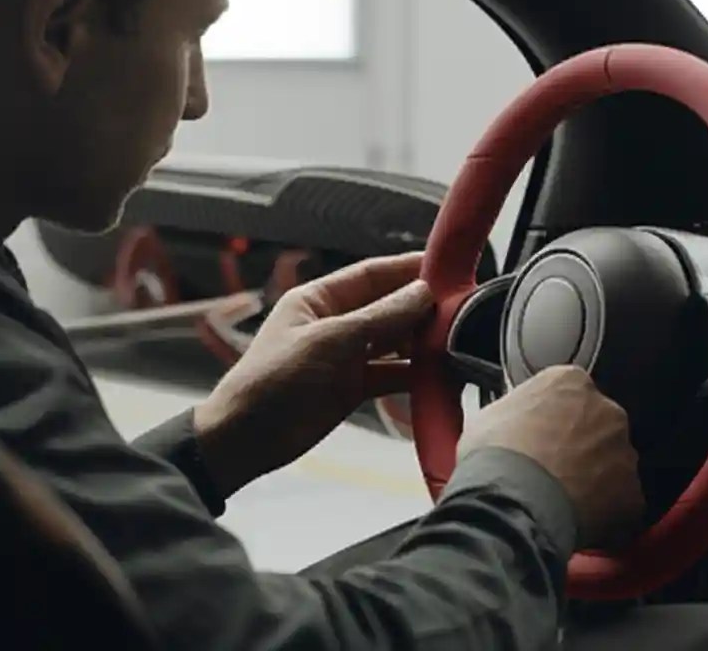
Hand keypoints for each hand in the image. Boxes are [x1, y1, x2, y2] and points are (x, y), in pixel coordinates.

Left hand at [193, 252, 432, 495]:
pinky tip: (437, 372)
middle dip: (421, 308)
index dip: (408, 269)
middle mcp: (334, 323)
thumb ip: (381, 317)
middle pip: (387, 307)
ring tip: (454, 339)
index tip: (447, 268)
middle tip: (461, 308)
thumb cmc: (276, 380)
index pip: (372, 275)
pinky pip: (390, 374)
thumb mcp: (331, 341)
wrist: (247, 438)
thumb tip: (423, 292)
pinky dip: (413, 374)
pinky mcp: (351, 388)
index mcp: (318, 299)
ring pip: (392, 342)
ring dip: (420, 342)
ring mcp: (344, 357)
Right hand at [457, 365, 644, 549]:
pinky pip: (621, 505)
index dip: (555, 421)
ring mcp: (625, 454)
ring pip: (613, 467)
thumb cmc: (494, 455)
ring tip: (561, 503)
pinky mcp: (633, 495)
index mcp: (571, 382)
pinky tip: (576, 524)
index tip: (541, 438)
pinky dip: (605, 516)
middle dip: (582, 450)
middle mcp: (608, 411)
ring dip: (595, 482)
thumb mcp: (491, 416)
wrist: (511, 501)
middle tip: (552, 473)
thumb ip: (519, 411)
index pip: (571, 395)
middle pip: (600, 429)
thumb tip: (517, 423)